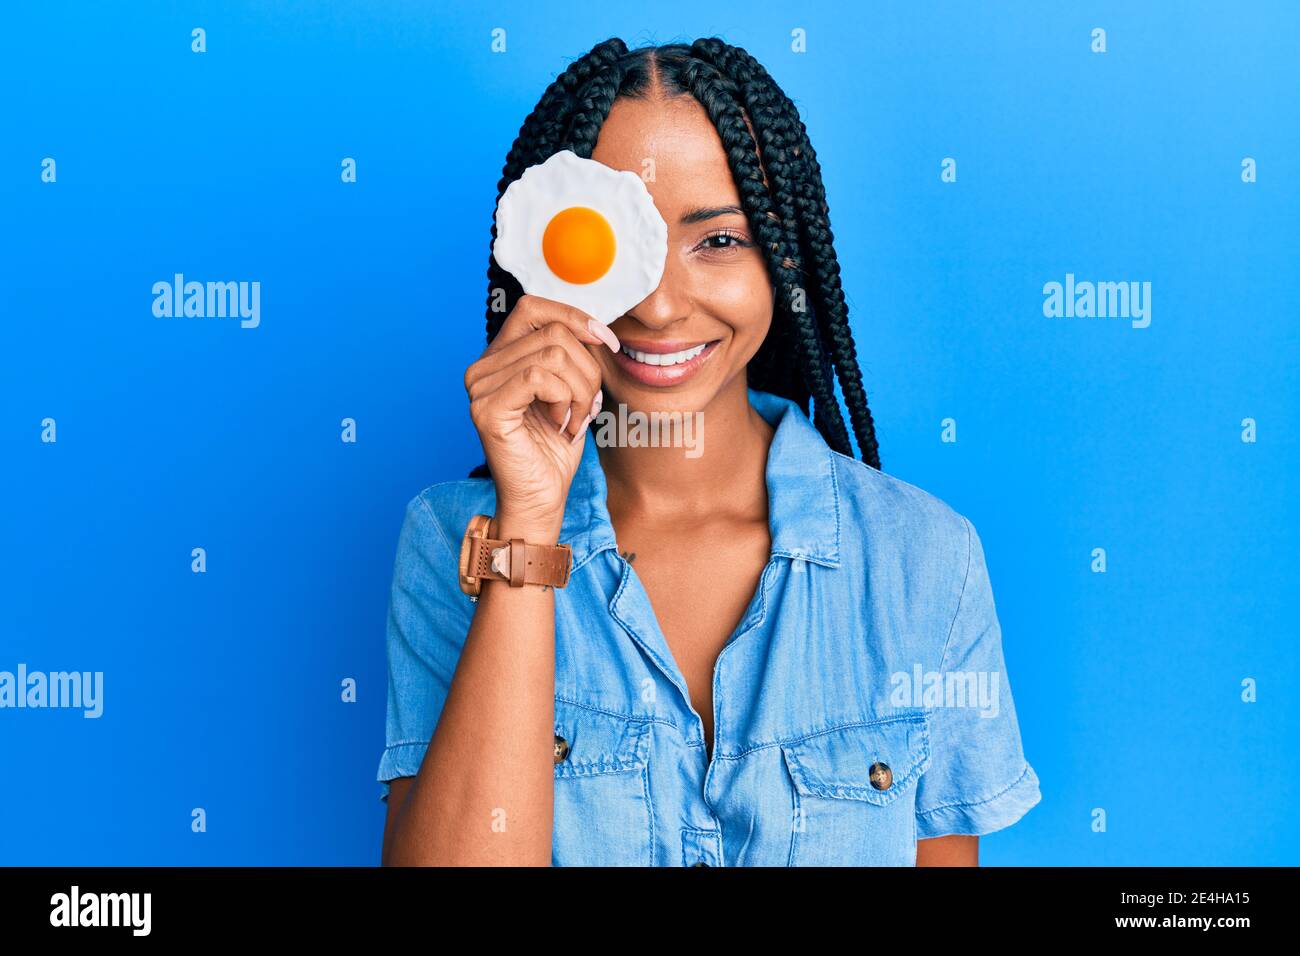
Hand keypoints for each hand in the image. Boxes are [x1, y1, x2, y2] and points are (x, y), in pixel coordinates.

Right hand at [464, 295, 618, 538]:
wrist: (541, 497)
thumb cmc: (555, 447)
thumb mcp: (571, 388)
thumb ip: (572, 353)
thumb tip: (595, 327)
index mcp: (499, 356)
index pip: (533, 307)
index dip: (575, 316)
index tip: (606, 342)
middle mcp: (482, 366)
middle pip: (553, 332)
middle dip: (587, 369)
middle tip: (586, 405)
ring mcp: (480, 387)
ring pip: (552, 355)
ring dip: (579, 390)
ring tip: (573, 419)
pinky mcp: (487, 408)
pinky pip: (539, 378)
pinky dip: (564, 400)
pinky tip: (560, 424)